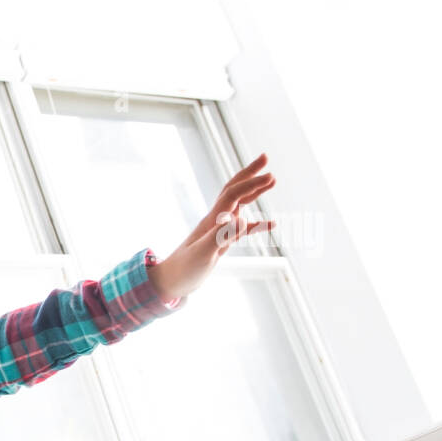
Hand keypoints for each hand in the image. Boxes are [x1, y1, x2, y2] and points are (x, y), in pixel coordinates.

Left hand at [149, 153, 277, 300]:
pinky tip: (271, 224)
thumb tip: (242, 218)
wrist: (170, 282)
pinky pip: (242, 228)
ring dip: (254, 191)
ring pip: (239, 204)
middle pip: (233, 189)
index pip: (233, 194)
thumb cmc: (184, 269)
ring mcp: (217, 230)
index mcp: (212, 220)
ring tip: (271, 180)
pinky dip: (257, 223)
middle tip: (265, 157)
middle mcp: (215, 220)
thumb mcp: (204, 253)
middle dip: (249, 174)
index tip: (270, 176)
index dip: (251, 184)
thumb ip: (222, 235)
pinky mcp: (220, 242)